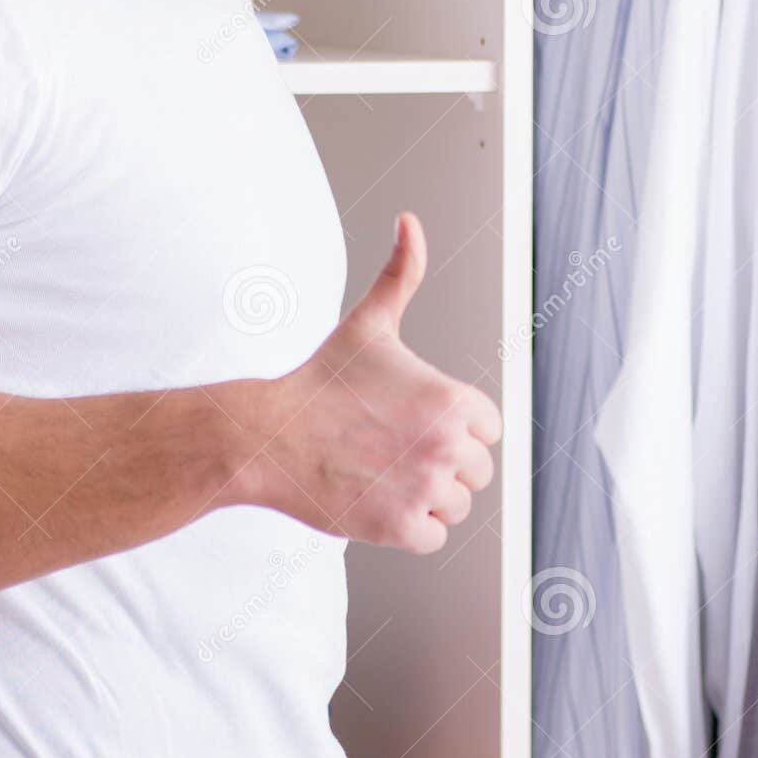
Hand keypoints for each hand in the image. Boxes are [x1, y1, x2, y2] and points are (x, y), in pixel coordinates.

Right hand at [244, 212, 501, 552]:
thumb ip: (403, 272)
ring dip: (426, 496)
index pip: (489, 429)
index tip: (416, 421)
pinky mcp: (399, 528)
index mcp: (453, 400)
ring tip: (383, 472)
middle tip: (394, 448)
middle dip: (443, 463)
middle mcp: (447, 446)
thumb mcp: (370, 322)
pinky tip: (378, 499)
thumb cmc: (321, 379)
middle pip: (477, 471)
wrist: (268, 435)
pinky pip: (432, 536)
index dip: (455, 426)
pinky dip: (409, 526)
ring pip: (456, 505)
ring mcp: (423, 490)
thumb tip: (410, 220)